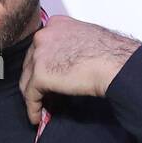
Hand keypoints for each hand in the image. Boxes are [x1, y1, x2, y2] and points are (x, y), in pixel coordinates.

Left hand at [19, 14, 141, 124]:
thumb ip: (69, 45)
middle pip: (30, 63)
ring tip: (40, 108)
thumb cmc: (110, 53)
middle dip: (34, 80)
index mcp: (55, 25)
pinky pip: (30, 96)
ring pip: (26, 80)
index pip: (40, 47)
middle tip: (42, 95)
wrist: (114, 64)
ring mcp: (39, 54)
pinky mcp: (40, 75)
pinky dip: (33, 108)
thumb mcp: (85, 38)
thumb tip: (66, 62)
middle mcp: (43, 35)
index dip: (41, 65)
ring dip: (32, 96)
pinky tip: (36, 118)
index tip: (46, 78)